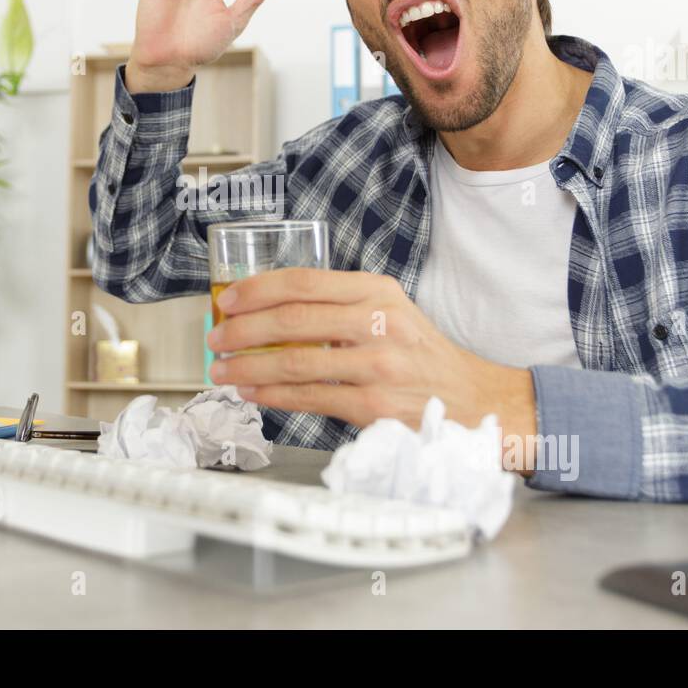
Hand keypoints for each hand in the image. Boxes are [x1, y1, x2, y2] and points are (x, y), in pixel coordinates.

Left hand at [205, 268, 539, 471]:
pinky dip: (271, 395)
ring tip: (222, 370)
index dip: (257, 290)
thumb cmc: (420, 355)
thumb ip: (340, 305)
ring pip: (293, 361)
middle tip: (216, 337)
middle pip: (292, 319)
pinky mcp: (372, 405)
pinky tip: (251, 392)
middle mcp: (378, 323)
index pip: (304, 282)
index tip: (227, 299)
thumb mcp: (390, 311)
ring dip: (247, 367)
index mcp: (378, 292)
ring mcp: (376, 365)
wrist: (471, 399)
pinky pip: (308, 397)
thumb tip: (270, 310)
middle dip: (242, 329)